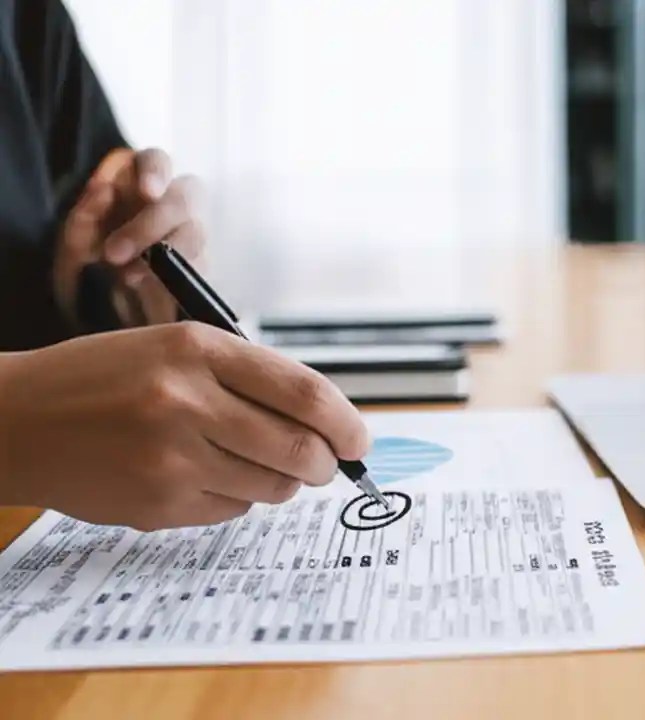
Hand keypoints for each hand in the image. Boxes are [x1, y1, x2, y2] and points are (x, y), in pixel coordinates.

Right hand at [0, 324, 370, 530]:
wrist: (18, 419)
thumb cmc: (107, 378)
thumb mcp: (178, 349)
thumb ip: (251, 378)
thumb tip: (328, 422)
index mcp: (198, 350)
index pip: (306, 393)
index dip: (347, 423)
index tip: (359, 441)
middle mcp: (185, 402)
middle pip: (301, 449)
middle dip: (325, 463)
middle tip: (324, 463)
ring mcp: (170, 459)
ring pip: (273, 487)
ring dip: (280, 480)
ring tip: (246, 459)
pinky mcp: (157, 505)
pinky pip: (232, 510)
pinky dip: (234, 496)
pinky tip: (200, 474)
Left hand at [53, 148, 207, 329]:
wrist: (94, 312)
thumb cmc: (84, 265)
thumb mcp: (72, 242)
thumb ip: (84, 216)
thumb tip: (104, 189)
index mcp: (138, 185)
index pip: (156, 161)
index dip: (156, 172)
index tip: (148, 192)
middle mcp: (170, 206)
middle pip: (185, 196)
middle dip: (155, 222)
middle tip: (115, 254)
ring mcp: (189, 239)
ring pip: (197, 233)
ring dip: (167, 254)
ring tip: (128, 279)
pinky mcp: (199, 271)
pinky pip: (201, 270)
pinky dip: (178, 279)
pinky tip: (153, 290)